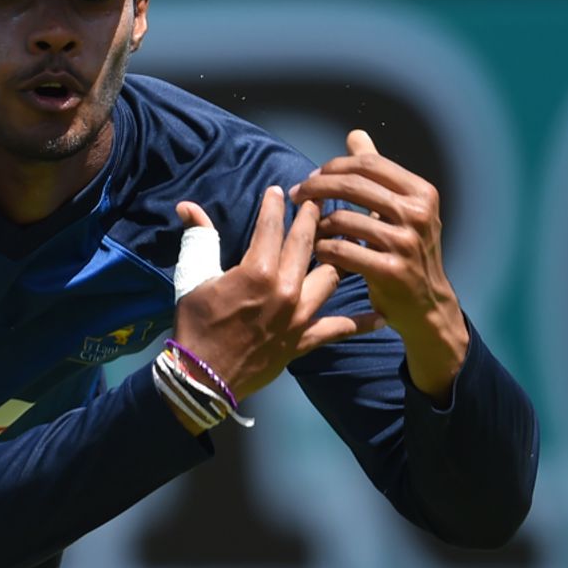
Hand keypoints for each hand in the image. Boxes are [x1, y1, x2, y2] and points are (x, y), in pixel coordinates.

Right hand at [172, 187, 383, 402]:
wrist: (202, 377)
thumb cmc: (196, 324)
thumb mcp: (193, 276)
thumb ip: (199, 238)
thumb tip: (187, 205)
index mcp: (257, 270)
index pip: (271, 226)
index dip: (275, 205)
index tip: (280, 190)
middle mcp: (286, 289)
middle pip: (306, 244)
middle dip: (314, 217)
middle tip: (323, 198)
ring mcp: (299, 316)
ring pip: (330, 277)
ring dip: (341, 256)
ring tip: (351, 238)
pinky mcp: (304, 340)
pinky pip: (338, 328)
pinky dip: (361, 322)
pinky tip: (381, 313)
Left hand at [288, 129, 468, 402]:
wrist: (425, 303)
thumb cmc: (403, 248)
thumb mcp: (399, 207)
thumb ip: (377, 171)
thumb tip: (355, 135)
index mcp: (421, 192)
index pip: (367, 164)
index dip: (333, 167)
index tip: (311, 178)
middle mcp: (419, 213)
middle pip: (352, 185)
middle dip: (317, 187)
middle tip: (296, 196)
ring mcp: (407, 242)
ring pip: (342, 218)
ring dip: (316, 223)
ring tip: (307, 229)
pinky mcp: (391, 271)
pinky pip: (340, 250)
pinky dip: (322, 248)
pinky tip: (317, 251)